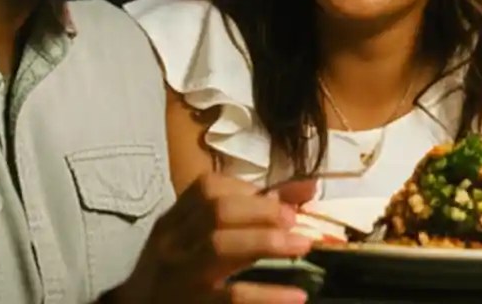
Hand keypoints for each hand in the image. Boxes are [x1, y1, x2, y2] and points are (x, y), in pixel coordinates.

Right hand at [111, 173, 316, 302]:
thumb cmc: (178, 275)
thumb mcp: (198, 240)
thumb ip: (249, 214)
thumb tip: (309, 189)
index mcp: (173, 221)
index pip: (208, 188)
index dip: (249, 190)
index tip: (281, 202)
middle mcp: (172, 243)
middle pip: (216, 211)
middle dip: (262, 211)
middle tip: (295, 222)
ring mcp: (180, 276)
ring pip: (219, 246)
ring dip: (267, 241)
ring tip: (303, 245)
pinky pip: (232, 297)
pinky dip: (268, 295)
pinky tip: (296, 296)